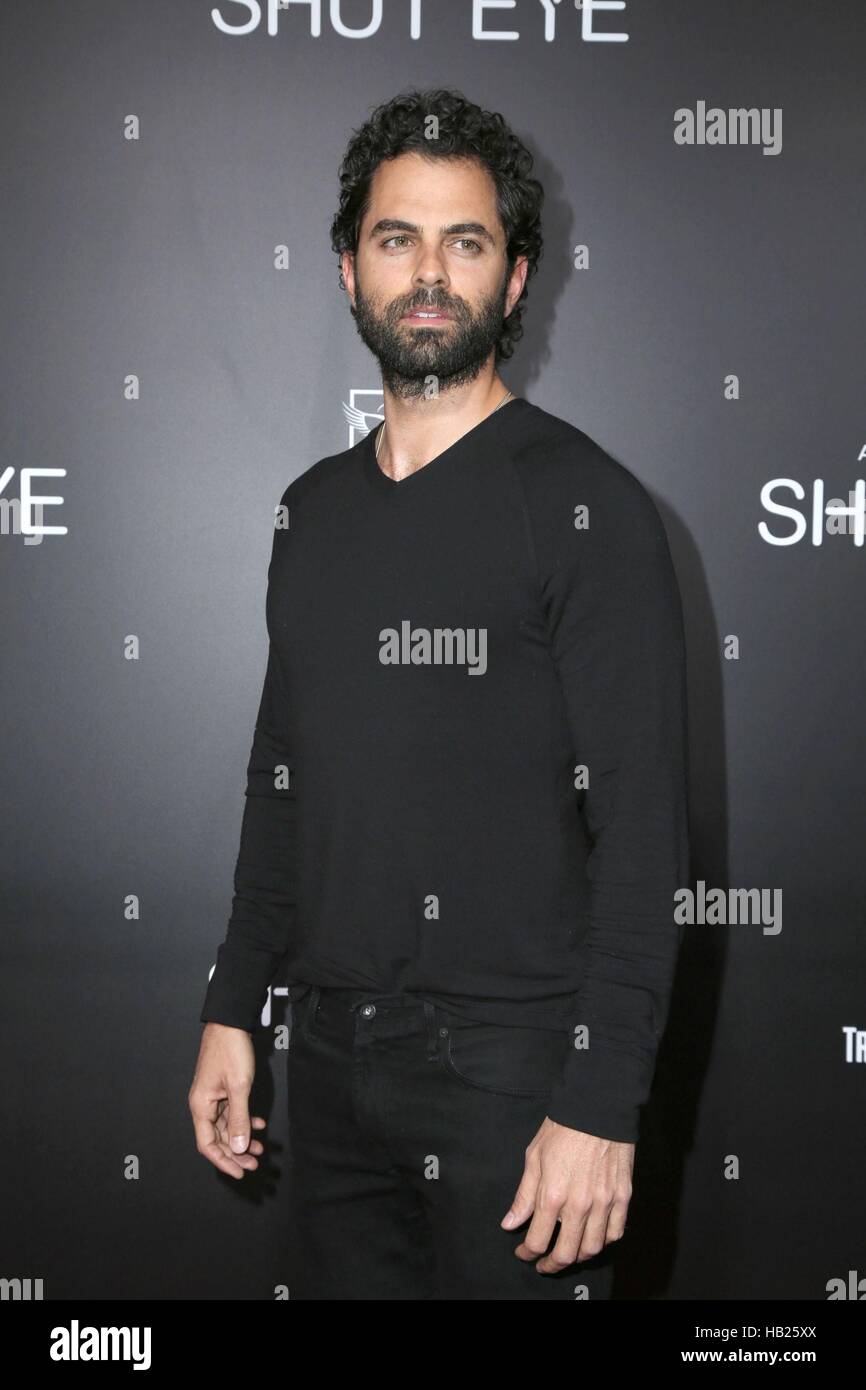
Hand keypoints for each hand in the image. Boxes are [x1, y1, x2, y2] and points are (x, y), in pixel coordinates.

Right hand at [189, 1022, 267, 1178]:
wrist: (230, 1022)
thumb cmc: (230, 1051)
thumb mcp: (239, 1087)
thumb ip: (239, 1118)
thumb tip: (238, 1148)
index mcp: (201, 1106)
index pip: (208, 1144)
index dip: (223, 1161)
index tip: (239, 1172)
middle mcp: (203, 1104)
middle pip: (217, 1138)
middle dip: (236, 1152)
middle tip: (254, 1163)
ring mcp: (212, 1097)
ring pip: (226, 1126)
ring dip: (242, 1137)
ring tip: (260, 1147)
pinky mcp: (222, 1089)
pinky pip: (231, 1112)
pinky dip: (245, 1119)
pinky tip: (259, 1123)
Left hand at [501, 1117, 632, 1271]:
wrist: (598, 1107)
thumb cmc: (563, 1128)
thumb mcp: (534, 1157)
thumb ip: (524, 1195)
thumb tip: (510, 1223)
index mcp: (553, 1195)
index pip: (538, 1240)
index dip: (527, 1252)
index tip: (523, 1251)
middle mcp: (579, 1204)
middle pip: (566, 1253)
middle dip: (551, 1265)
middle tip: (544, 1264)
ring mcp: (604, 1202)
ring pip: (592, 1248)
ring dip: (577, 1256)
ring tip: (567, 1252)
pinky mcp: (623, 1197)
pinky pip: (615, 1232)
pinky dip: (603, 1241)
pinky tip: (593, 1237)